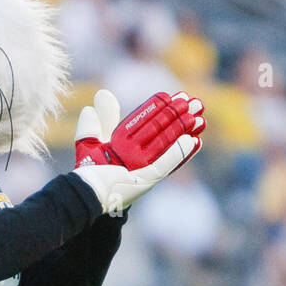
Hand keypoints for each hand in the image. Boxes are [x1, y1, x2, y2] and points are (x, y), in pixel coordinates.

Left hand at [72, 89, 204, 215]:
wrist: (84, 191)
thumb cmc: (88, 173)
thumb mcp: (91, 142)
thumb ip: (100, 120)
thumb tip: (104, 94)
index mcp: (131, 148)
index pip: (152, 124)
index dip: (164, 109)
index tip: (178, 95)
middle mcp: (140, 159)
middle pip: (164, 133)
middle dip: (181, 118)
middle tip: (198, 103)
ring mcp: (144, 170)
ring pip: (168, 146)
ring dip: (185, 132)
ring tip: (201, 119)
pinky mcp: (144, 181)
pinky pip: (164, 165)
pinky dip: (178, 154)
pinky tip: (193, 141)